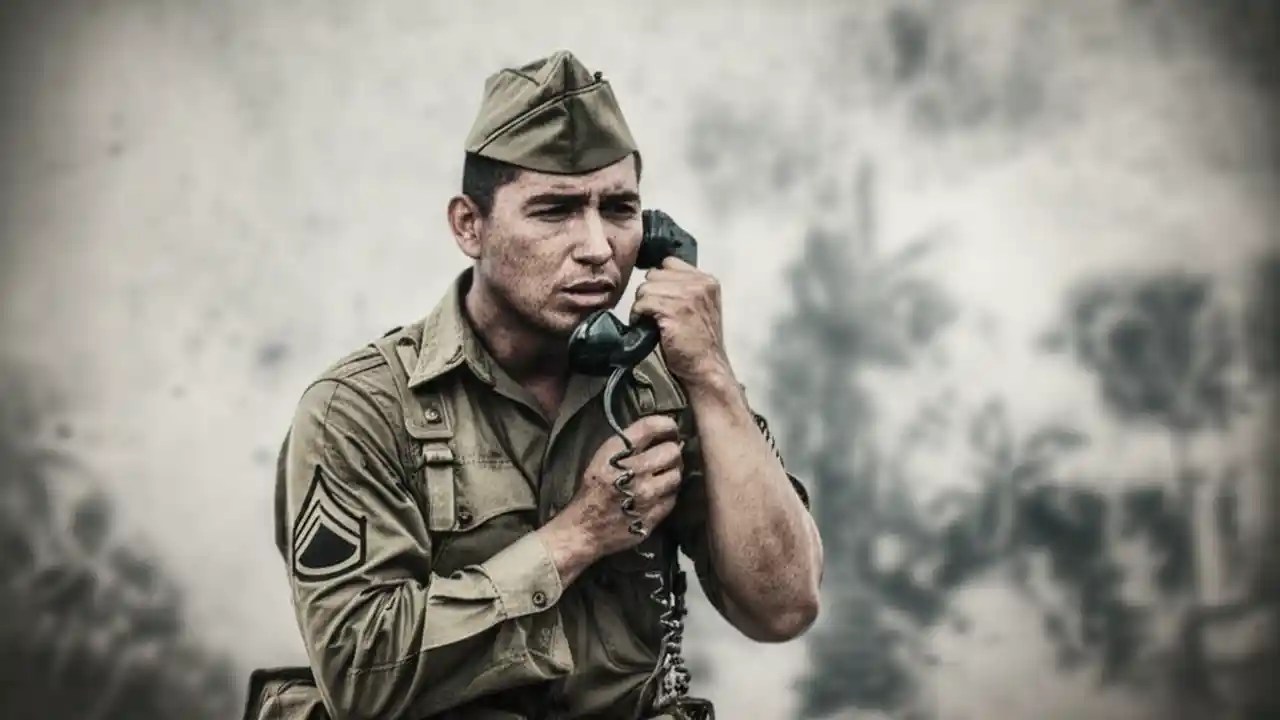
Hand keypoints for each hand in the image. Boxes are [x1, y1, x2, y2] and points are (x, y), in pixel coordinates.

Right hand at [551, 415, 683, 561]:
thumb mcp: (601, 458)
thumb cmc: (592, 490)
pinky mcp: (653, 515)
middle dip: (671, 452)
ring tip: (661, 477)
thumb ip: (628, 444)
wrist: (583, 530)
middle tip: (665, 458)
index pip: (652, 427)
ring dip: (671, 474)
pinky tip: (657, 495)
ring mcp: (646, 495)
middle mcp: (634, 471)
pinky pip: (673, 498)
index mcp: (616, 453)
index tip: (670, 430)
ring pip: (676, 475)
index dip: (667, 425)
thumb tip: (662, 432)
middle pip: (672, 451)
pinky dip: (668, 495)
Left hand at [631, 257, 732, 384]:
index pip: (670, 263)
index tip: (659, 297)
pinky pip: (642, 303)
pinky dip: (638, 315)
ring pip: (645, 288)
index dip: (660, 280)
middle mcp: (699, 284)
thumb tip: (657, 280)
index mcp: (707, 281)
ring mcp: (687, 296)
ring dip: (642, 305)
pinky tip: (645, 326)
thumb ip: (686, 289)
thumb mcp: (701, 307)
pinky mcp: (673, 310)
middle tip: (653, 312)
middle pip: (654, 274)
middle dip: (649, 293)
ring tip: (648, 321)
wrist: (706, 368)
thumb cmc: (699, 343)